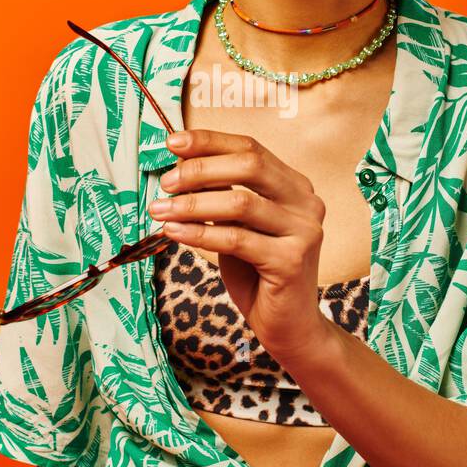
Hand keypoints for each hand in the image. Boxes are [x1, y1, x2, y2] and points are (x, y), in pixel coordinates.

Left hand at [148, 128, 334, 368]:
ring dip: (192, 204)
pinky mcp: (291, 261)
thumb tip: (180, 163)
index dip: (210, 141)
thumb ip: (220, 195)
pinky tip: (173, 231)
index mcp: (295, 187)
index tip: (172, 141)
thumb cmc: (258, 273)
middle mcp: (306, 203)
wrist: (289, 326)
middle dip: (200, 169)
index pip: (251, 148)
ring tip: (160, 209)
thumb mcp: (237, 226)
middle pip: (249, 166)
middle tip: (166, 182)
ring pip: (240, 203)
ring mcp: (303, 231)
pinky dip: (199, 233)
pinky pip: (236, 239)